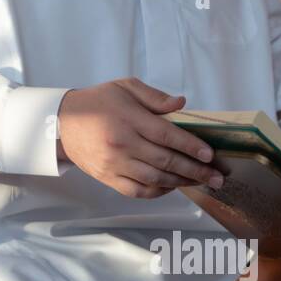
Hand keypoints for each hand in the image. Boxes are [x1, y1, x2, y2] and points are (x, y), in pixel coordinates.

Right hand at [57, 78, 222, 198]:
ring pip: (155, 180)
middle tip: (217, 176)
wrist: (63, 123)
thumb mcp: (126, 87)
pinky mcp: (109, 178)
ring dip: (181, 183)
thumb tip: (182, 104)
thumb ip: (154, 97)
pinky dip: (159, 192)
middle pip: (165, 161)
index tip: (210, 154)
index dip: (191, 146)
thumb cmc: (99, 101)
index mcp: (129, 119)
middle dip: (195, 170)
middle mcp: (123, 144)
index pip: (167, 135)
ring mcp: (115, 164)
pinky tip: (172, 187)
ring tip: (201, 182)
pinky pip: (138, 191)